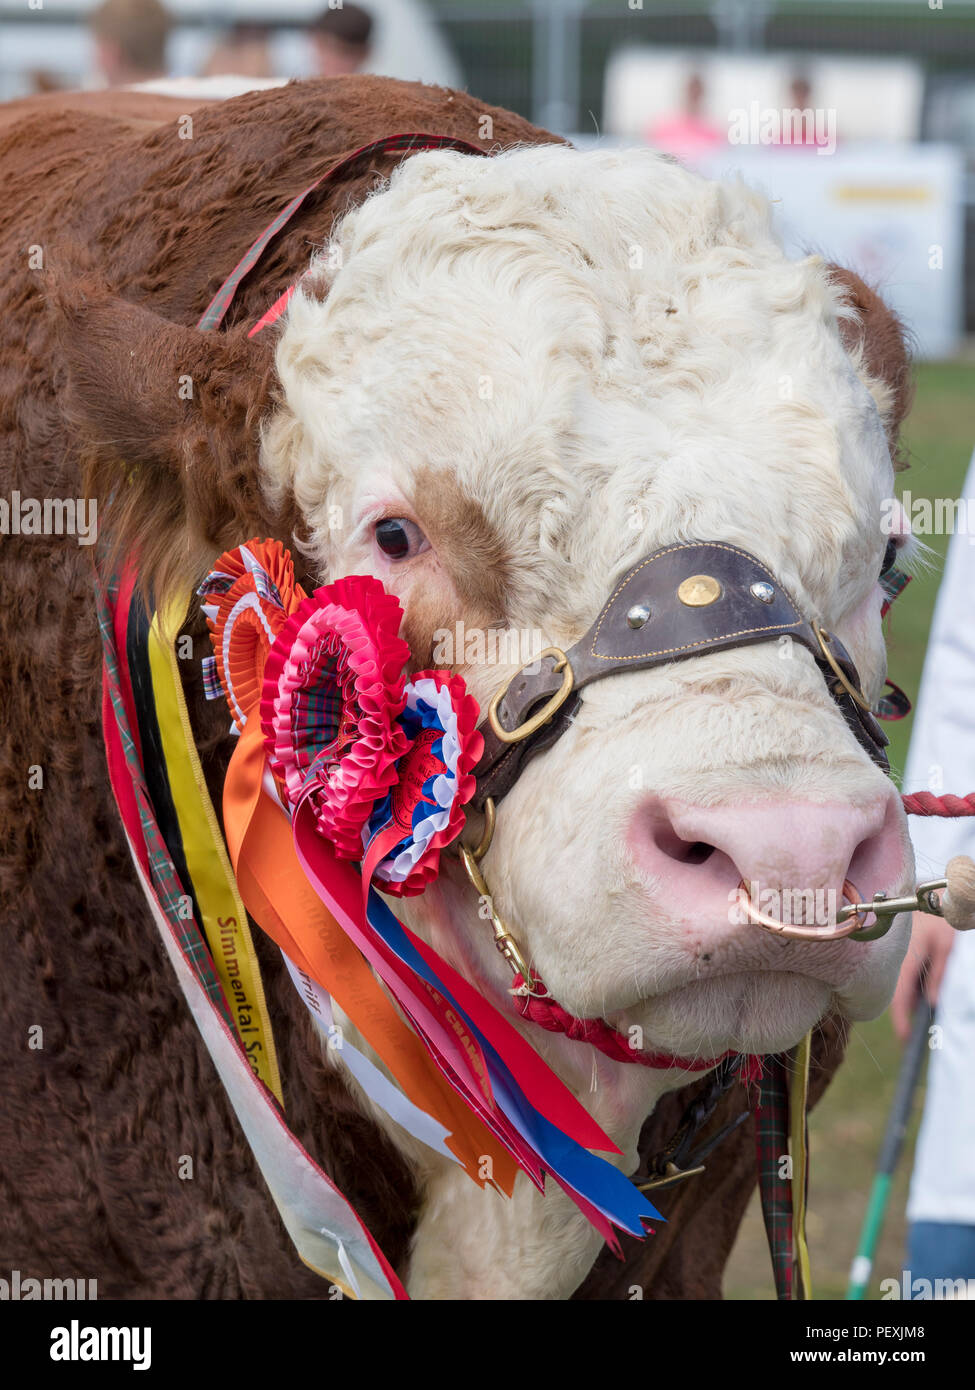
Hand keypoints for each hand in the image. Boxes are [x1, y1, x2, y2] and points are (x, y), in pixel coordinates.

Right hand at [890, 910, 955, 1041]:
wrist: (926, 894)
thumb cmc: (938, 917)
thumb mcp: (945, 946)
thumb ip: (938, 974)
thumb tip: (932, 1002)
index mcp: (906, 960)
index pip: (899, 997)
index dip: (900, 1020)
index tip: (905, 1040)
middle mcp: (894, 960)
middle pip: (895, 994)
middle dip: (902, 1013)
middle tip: (910, 1032)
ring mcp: (894, 956)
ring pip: (895, 984)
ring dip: (904, 999)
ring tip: (915, 1013)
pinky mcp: (896, 952)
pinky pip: (897, 974)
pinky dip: (905, 987)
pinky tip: (915, 990)